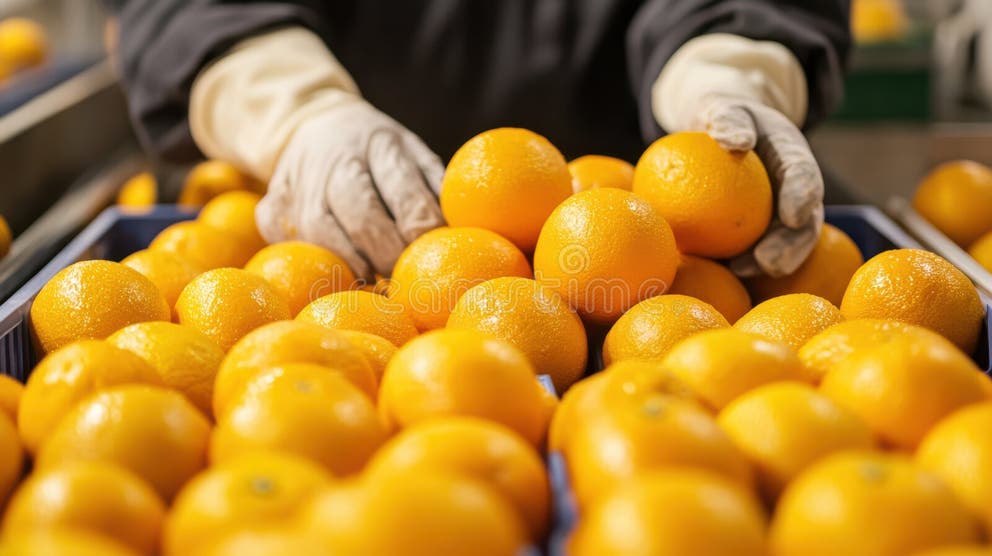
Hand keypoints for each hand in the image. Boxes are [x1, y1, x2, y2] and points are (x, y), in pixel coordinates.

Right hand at [256, 96, 444, 279]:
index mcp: (379, 144)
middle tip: (407, 278)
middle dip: (391, 255)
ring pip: (325, 236)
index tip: (434, 255)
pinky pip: (295, 245)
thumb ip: (435, 187)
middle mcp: (336, 161)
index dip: (423, 232)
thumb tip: (460, 232)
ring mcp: (299, 184)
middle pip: (364, 218)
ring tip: (377, 281)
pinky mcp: (272, 208)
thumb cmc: (376, 150)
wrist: (312, 125)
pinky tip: (344, 274)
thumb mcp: (412, 152)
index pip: (405, 194)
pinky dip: (322, 264)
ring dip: (356, 265)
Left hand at [690, 94, 824, 277]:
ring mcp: (785, 212)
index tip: (792, 215)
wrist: (728, 133)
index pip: (803, 174)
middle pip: (805, 220)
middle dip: (792, 244)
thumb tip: (733, 141)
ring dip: (773, 261)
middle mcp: (798, 188)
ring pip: (789, 242)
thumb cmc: (725, 119)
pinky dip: (749, 262)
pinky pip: (761, 248)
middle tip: (769, 261)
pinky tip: (727, 271)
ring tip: (745, 271)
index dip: (802, 195)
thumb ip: (728, 119)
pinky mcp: (768, 229)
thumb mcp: (723, 108)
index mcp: (792, 155)